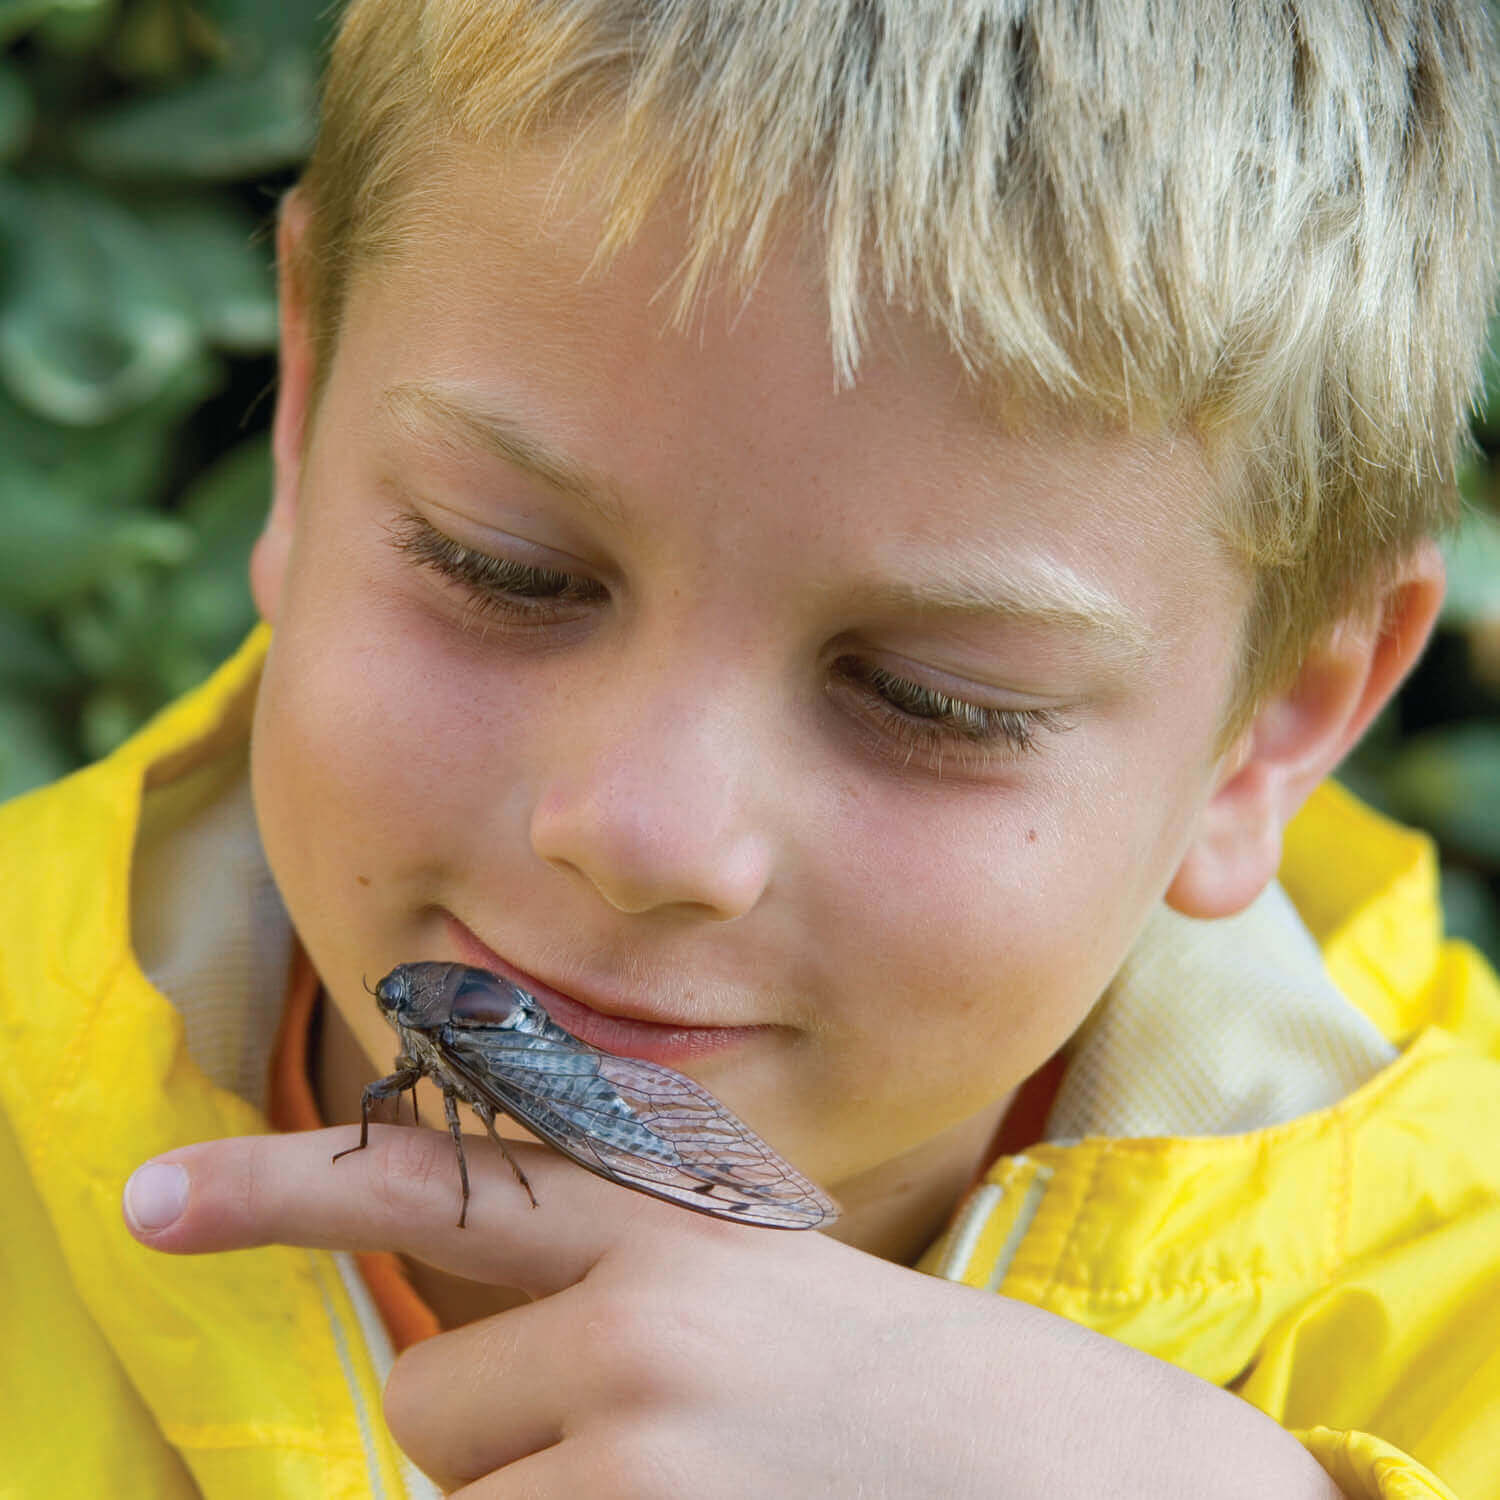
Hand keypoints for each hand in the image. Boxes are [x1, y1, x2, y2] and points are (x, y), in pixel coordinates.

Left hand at [124, 1125, 1343, 1497]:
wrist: (1102, 1483)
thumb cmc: (915, 1406)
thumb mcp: (763, 1299)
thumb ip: (616, 1294)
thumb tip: (459, 1365)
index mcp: (679, 1233)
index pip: (449, 1184)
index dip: (289, 1186)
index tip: (155, 1198)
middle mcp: (648, 1322)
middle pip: (431, 1407)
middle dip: (496, 1448)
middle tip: (650, 1457)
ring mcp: (648, 1452)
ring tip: (699, 1494)